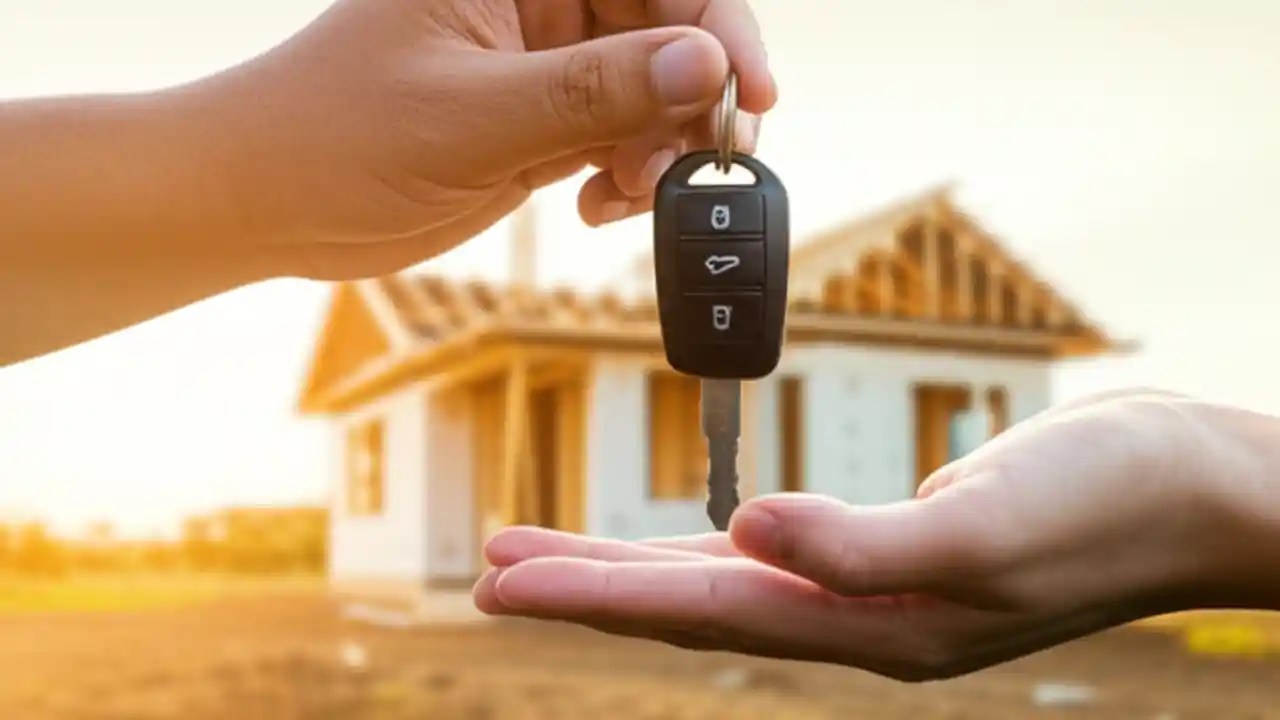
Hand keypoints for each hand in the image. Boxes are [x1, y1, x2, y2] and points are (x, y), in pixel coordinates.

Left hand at [205, 0, 775, 277]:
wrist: (269, 205)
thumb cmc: (333, 135)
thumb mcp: (472, 115)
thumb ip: (593, 91)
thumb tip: (703, 64)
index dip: (715, 17)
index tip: (745, 87)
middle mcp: (536, 1)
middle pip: (667, 27)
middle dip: (694, 97)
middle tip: (705, 159)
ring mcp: (542, 63)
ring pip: (651, 91)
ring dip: (663, 148)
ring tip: (632, 193)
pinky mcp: (539, 120)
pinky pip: (620, 138)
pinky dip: (629, 176)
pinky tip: (598, 204)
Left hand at [474, 390, 1279, 680]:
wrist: (1192, 486)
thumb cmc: (1111, 501)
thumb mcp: (993, 526)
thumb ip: (866, 548)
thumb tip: (746, 531)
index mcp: (874, 629)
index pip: (701, 609)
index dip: (594, 592)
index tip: (499, 575)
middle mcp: (860, 620)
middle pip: (689, 605)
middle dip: (586, 586)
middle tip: (491, 565)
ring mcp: (876, 588)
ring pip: (720, 580)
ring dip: (631, 565)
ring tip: (552, 549)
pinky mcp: (893, 547)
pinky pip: (773, 551)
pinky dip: (710, 544)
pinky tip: (688, 537)